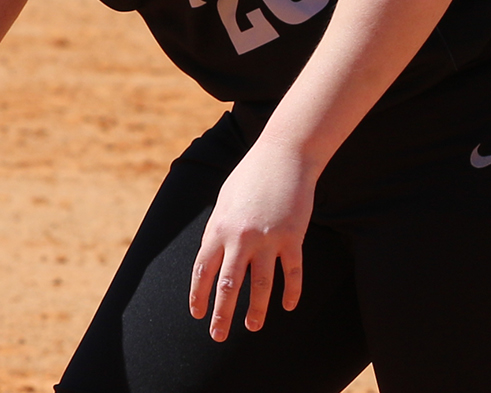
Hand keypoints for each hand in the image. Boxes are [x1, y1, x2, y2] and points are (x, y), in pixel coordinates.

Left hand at [188, 143, 314, 341]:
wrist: (284, 155)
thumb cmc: (250, 175)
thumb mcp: (224, 200)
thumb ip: (218, 229)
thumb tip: (213, 255)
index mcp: (218, 228)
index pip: (203, 271)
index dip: (198, 296)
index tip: (197, 314)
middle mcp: (240, 237)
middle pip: (228, 286)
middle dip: (222, 314)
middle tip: (218, 336)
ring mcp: (268, 239)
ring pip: (261, 286)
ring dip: (256, 311)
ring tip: (252, 327)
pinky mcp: (293, 238)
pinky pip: (292, 273)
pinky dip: (291, 292)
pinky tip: (288, 307)